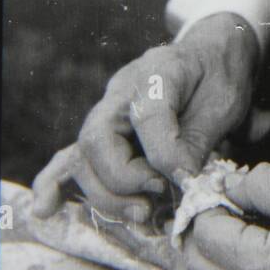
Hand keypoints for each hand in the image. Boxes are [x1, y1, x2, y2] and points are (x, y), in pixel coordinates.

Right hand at [31, 13, 258, 222]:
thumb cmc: (218, 76)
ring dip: (107, 196)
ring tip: (142, 214)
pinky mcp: (104, 133)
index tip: (185, 179)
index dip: (164, 155)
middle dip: (123, 182)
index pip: (147, 116)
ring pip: (83, 158)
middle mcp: (121, 92)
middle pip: (98, 141)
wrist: (210, 55)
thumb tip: (179, 179)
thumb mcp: (225, 103)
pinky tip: (45, 208)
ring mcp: (107, 113)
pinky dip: (57, 183)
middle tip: (156, 202)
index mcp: (158, 72)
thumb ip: (198, 139)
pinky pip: (72, 158)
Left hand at [174, 162, 269, 269]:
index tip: (218, 181)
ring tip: (199, 231)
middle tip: (208, 201)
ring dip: (191, 260)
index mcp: (256, 265)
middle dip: (191, 229)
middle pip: (193, 263)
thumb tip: (228, 183)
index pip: (203, 230)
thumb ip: (260, 185)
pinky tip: (216, 264)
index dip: (206, 200)